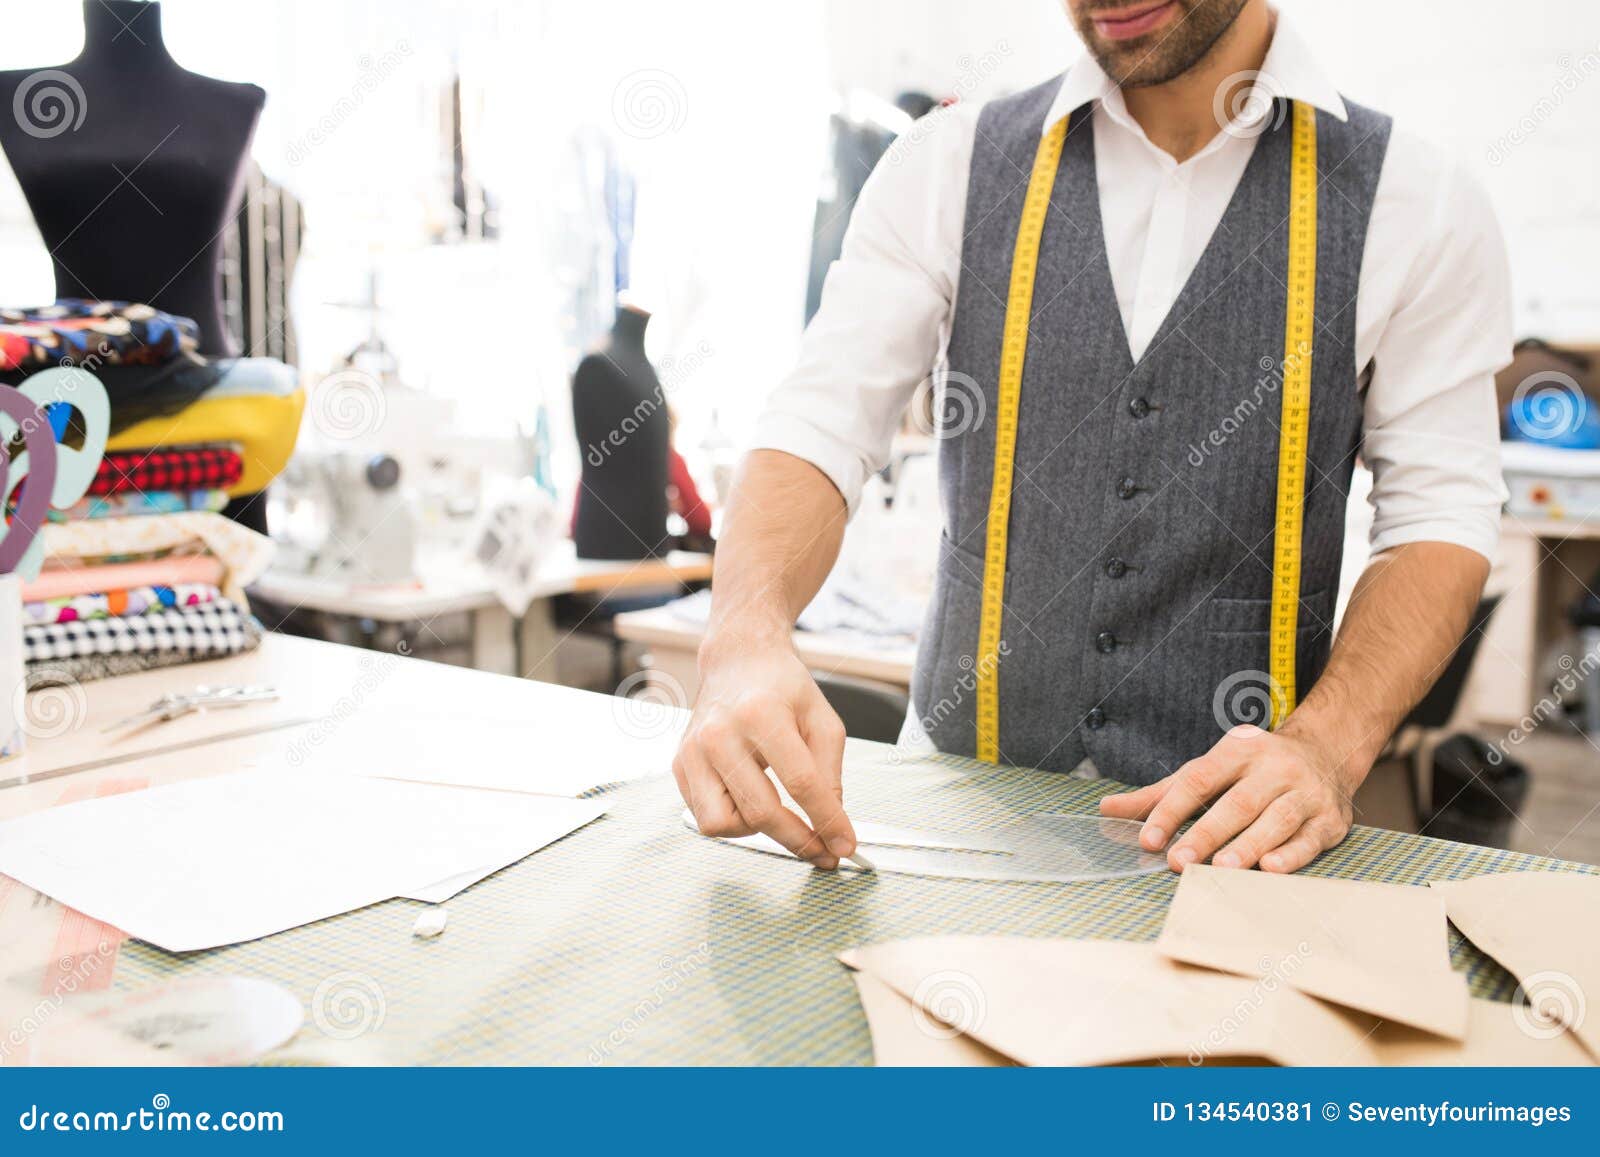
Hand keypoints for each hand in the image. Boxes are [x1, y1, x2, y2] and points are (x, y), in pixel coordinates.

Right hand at [672, 638, 855, 868]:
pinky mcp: (679, 766)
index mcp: (761, 715)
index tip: (844, 845)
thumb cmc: (781, 688)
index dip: (826, 821)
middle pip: (761, 811)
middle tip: (822, 851)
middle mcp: (719, 734)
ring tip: (776, 808)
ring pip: (724, 825)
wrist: (737, 661)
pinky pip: (704, 817)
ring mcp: (693, 752)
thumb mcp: (822, 720)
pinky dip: (733, 820)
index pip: (800, 784)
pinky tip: (751, 799)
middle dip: (799, 841)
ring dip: (757, 830)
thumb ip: (830, 773)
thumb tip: (832, 824)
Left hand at [1098, 724, 1358, 873]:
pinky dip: (1292, 855)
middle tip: (1179, 862)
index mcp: (1238, 751)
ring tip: (1222, 867)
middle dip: (1207, 833)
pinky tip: (1271, 868)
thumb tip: (1107, 808)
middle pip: (1238, 802)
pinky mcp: (1329, 819)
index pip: (1199, 779)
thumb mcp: (1209, 768)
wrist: (1327, 750)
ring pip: (1276, 819)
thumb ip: (1161, 793)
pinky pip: (1309, 838)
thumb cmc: (1253, 768)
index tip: (1148, 838)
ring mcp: (1305, 792)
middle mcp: (1274, 768)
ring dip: (1248, 844)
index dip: (1171, 809)